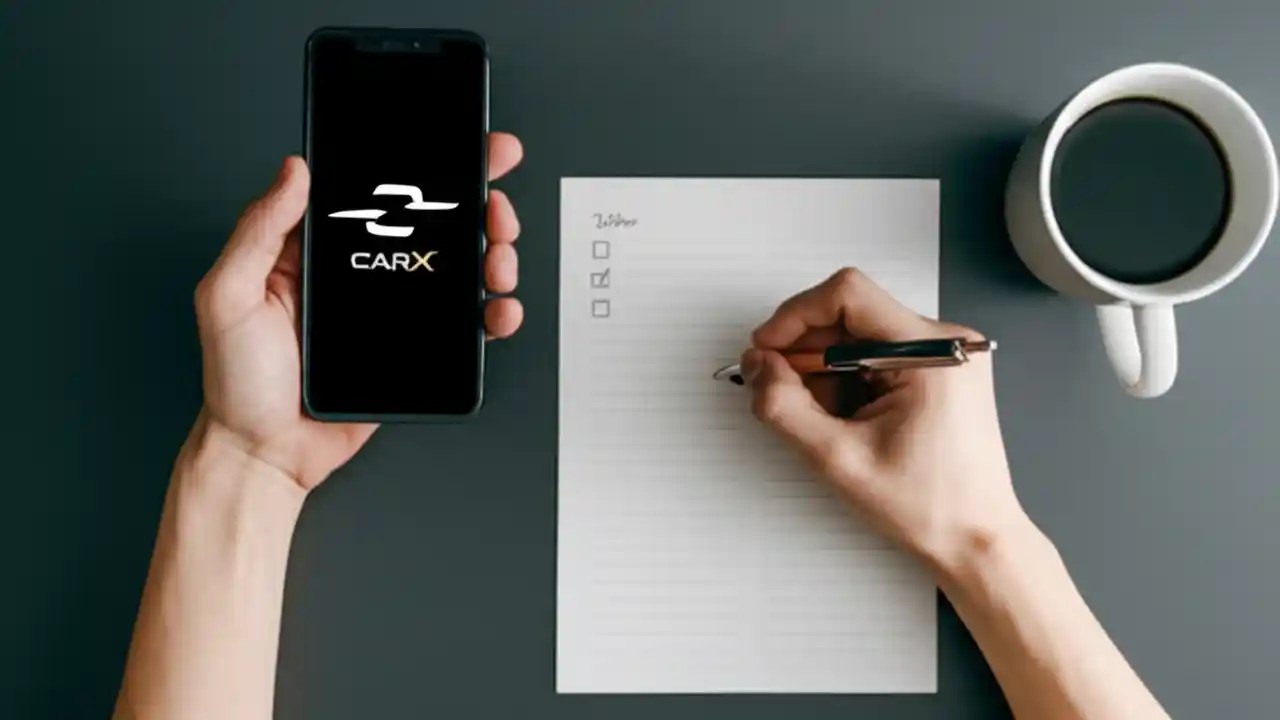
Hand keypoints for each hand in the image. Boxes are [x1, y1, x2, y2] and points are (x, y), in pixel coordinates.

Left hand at [192, 133, 524, 489]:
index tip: (463, 149)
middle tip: (495, 211)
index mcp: (317, 250)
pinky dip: (491, 312)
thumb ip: (258, 229)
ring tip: (498, 263)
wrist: (265, 454)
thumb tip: (295, 171)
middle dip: (478, 208)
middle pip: (433, 225)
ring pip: (458, 270)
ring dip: (492, 257)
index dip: (425, 168)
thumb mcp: (227, 295)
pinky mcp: (414, 349)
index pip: (377, 194)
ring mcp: (390, 311)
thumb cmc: (237, 383)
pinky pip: (462, 325)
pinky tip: (498, 309)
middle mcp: (359, 274)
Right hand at [742, 268, 1027, 571]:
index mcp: (933, 352)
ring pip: (859, 334)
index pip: (848, 294)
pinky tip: (851, 419)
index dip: (795, 316)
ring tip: (830, 420)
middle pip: (850, 313)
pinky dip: (848, 379)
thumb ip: (784, 406)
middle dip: (807, 351)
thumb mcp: (838, 459)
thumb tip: (757, 366)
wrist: (975, 539)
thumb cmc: (930, 506)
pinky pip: (877, 353)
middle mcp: (947, 341)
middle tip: (784, 393)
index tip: (768, 349)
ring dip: (827, 370)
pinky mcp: (939, 369)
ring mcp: (946, 354)